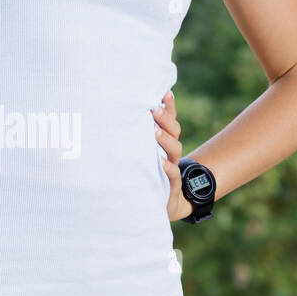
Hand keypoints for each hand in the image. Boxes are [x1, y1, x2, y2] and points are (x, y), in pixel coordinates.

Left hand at [151, 91, 193, 222]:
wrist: (165, 204)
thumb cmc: (148, 174)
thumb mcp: (143, 154)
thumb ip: (138, 136)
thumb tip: (122, 112)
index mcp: (166, 141)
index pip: (170, 119)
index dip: (169, 105)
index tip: (164, 91)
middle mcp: (171, 152)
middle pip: (174, 131)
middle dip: (165, 118)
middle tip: (153, 108)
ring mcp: (173, 167)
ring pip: (175, 150)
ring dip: (165, 139)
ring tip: (154, 131)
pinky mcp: (171, 185)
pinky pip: (172, 175)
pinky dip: (167, 167)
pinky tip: (160, 161)